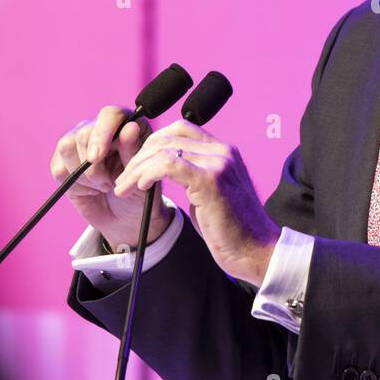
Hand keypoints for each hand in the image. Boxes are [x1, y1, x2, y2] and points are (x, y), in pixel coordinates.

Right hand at [50, 105, 170, 249]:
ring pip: (66, 146)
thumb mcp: (140, 174)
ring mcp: (80, 142)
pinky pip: (58, 167)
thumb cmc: (139, 191)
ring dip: (83, 174)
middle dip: (93, 165)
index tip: (97, 157)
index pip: (109, 115)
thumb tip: (129, 128)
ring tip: (102, 184)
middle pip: (83, 133)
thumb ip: (133, 151)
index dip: (101, 134)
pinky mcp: (64, 161)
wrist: (126, 216)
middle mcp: (101, 128)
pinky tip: (90, 188)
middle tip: (109, 182)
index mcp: (126, 125)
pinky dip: (74, 183)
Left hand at [112, 119, 279, 285]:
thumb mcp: (209, 193)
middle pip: (168, 135)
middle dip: (139, 155)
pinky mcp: (211, 180)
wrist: (256, 250)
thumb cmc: (232, 230)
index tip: (135, 164)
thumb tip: (162, 169)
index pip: (180, 129)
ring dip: (137, 168)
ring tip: (123, 186)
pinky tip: (140, 187)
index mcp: (223, 151)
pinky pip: (168, 165)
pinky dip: (148, 173)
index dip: (152, 143)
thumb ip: (191, 176)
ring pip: (164, 149)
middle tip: (123, 178)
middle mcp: (223, 151)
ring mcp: (218, 163)